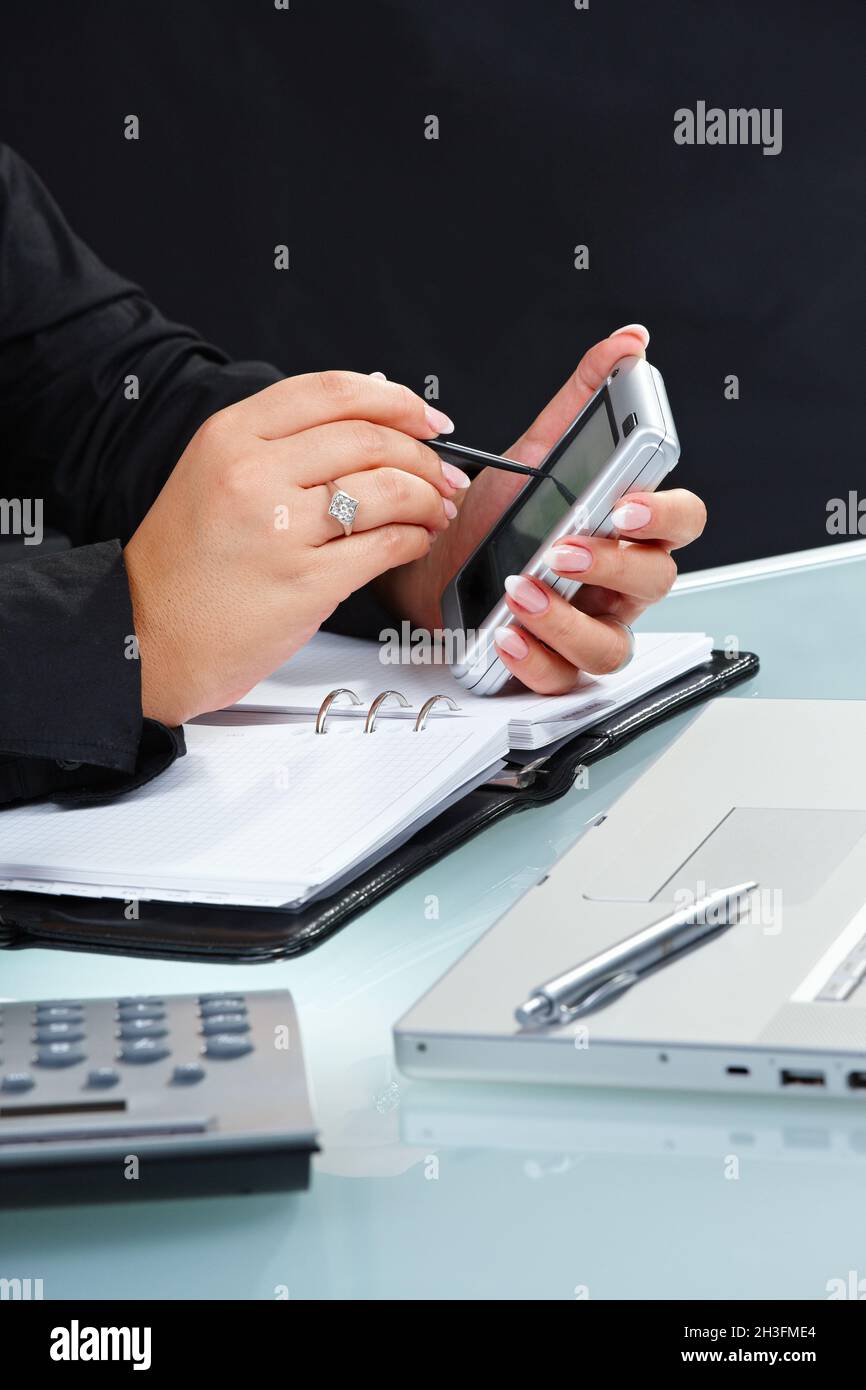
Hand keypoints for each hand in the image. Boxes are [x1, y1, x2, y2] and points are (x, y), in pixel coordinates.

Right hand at [124, 371, 461, 723]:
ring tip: (436, 509)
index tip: (426, 417)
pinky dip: (414, 540)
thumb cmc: (184, 567)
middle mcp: (254, 475)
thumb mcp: (212, 477)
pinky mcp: (306, 582)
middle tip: (443, 471)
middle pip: (369, 438)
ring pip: (387, 489)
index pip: (331, 392)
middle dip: (423, 454)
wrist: (148, 638)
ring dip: (428, 498)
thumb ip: (280, 447)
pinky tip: (414, 542)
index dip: (394, 400)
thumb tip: (368, 422)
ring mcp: (281, 529)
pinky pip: (384, 546)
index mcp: (230, 438)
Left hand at [383, 326, 706, 692]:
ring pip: (612, 644)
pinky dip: (534, 658)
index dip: (666, 515)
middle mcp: (618, 584)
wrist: (429, 565)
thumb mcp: (536, 450)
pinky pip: (562, 678)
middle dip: (612, 564)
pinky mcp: (551, 665)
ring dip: (568, 620)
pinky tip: (504, 632)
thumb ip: (584, 396)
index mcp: (628, 530)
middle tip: (564, 545)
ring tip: (521, 591)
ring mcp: (588, 627)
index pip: (682, 521)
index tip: (626, 502)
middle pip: (656, 582)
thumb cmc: (493, 516)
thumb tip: (629, 342)